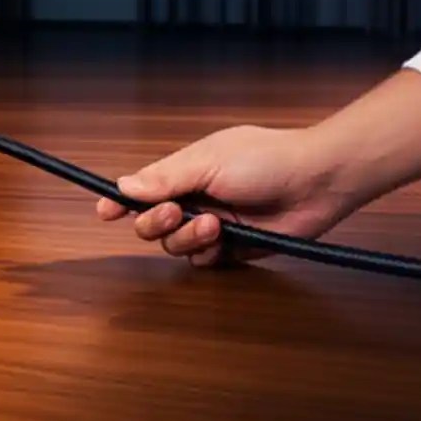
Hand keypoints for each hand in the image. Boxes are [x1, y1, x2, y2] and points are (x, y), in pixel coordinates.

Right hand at [99, 125, 361, 266]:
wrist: (315, 181)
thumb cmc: (265, 159)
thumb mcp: (208, 162)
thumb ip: (164, 178)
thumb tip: (123, 185)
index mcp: (184, 174)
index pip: (141, 190)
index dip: (120, 202)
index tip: (105, 212)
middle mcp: (193, 200)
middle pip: (150, 224)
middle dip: (155, 222)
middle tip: (175, 213)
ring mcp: (212, 226)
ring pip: (173, 245)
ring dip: (186, 237)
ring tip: (213, 224)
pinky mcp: (233, 249)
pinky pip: (202, 261)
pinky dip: (207, 253)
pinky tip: (224, 239)